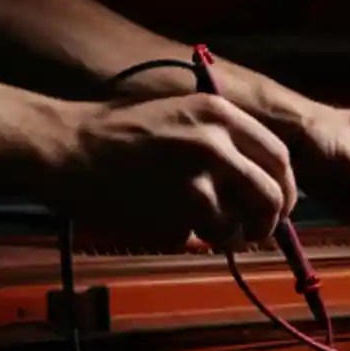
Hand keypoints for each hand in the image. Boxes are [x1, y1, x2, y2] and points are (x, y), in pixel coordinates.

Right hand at [52, 93, 296, 251]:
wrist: (65, 146)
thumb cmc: (116, 140)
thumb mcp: (178, 120)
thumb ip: (220, 146)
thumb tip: (259, 192)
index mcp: (219, 112)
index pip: (278, 155)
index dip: (284, 189)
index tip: (277, 208)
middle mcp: (218, 135)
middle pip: (273, 191)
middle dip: (270, 221)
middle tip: (254, 234)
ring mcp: (202, 167)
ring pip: (245, 218)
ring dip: (230, 234)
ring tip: (204, 231)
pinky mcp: (185, 197)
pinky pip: (212, 232)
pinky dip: (199, 238)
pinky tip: (174, 227)